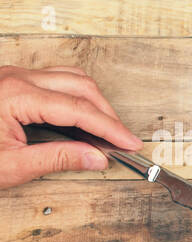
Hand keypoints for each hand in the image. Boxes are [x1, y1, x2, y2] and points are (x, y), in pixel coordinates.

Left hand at [0, 66, 141, 189]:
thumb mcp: (11, 166)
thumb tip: (97, 157)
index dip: (110, 128)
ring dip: (93, 103)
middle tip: (122, 142)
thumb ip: (58, 159)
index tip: (130, 144)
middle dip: (106, 114)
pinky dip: (75, 99)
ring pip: (69, 78)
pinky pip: (54, 81)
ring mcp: (11, 76)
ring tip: (105, 132)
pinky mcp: (10, 82)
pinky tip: (82, 121)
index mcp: (14, 95)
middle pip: (79, 85)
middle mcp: (14, 78)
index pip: (78, 108)